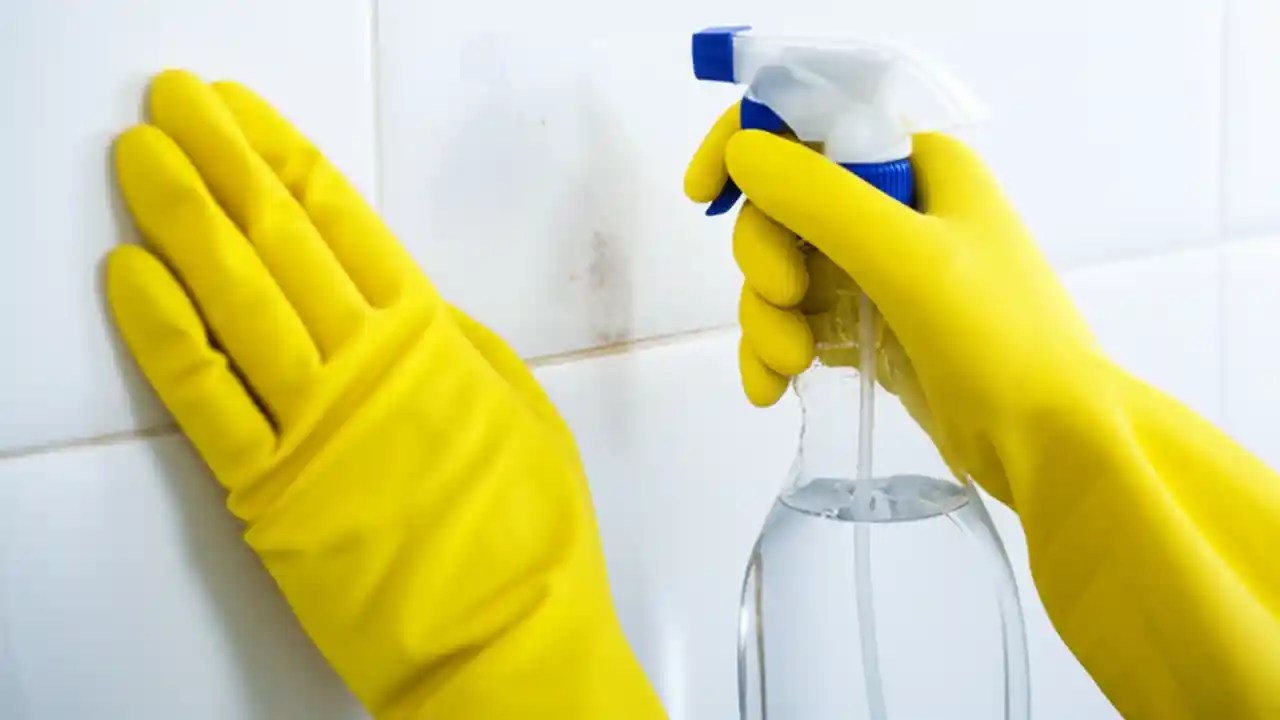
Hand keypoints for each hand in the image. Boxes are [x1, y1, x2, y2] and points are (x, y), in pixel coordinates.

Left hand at [107, 70, 661, 717]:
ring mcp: (314, 425)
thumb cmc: (533, 532)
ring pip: (235, 302)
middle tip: (173, 102)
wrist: (506, 640)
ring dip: (181, 220)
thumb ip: (463, 349)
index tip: (241, 115)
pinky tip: (130, 273)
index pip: (343, 226)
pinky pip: (204, 399)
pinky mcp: (269, 491)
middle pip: (279, 242)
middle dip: (220, 161)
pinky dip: (164, 333)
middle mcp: (367, 363)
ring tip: (141, 156)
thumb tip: (413, 304)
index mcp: (434, 339)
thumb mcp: (524, 411)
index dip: (285, 160)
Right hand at [684, 105, 1104, 505]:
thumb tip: (743, 154)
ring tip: (787, 365)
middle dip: (764, 261)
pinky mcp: (873, 329)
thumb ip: (819, 199)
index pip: (812, 127)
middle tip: (783, 302)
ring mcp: (884, 273)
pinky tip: (771, 390)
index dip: (748, 149)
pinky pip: (799, 323)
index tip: (703, 194)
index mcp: (919, 166)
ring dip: (766, 317)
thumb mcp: (908, 258)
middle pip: (784, 209)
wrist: (1052, 443)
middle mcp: (899, 209)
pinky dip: (774, 353)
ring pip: (784, 273)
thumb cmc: (997, 339)